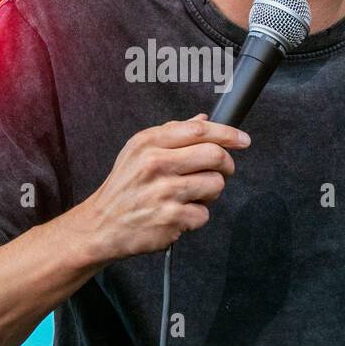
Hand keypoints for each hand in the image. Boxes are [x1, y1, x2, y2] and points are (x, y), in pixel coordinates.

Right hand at [76, 113, 249, 262]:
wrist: (101, 225)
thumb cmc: (124, 188)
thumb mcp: (137, 152)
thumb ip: (171, 134)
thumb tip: (203, 119)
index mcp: (149, 143)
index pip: (199, 130)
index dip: (228, 133)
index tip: (243, 140)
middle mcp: (156, 164)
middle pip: (215, 155)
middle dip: (226, 165)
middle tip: (221, 171)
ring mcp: (164, 192)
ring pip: (215, 185)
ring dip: (210, 193)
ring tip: (190, 196)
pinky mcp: (171, 218)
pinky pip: (204, 214)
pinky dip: (196, 217)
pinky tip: (177, 215)